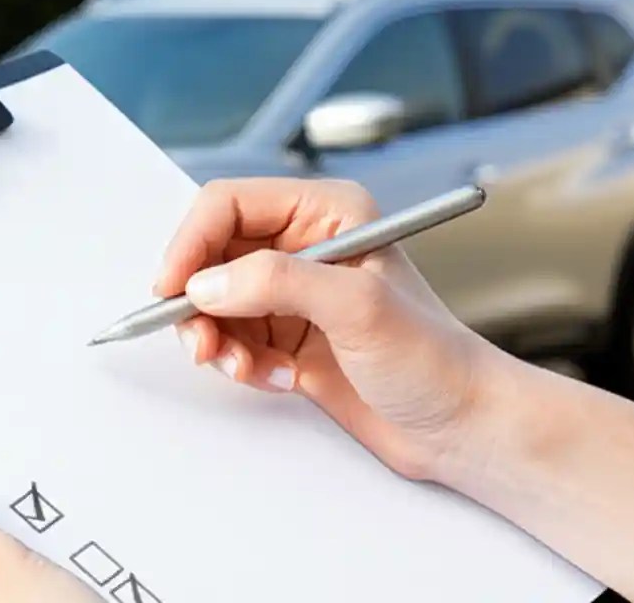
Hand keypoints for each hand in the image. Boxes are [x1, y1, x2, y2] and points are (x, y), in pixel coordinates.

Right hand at [155, 178, 490, 479]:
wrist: (461, 427)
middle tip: (202, 342)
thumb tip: (208, 283)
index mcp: (326, 212)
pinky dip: (241, 365)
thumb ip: (278, 283)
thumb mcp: (357, 308)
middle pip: (212, 256)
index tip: (172, 288)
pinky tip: (279, 379)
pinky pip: (232, 341)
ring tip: (249, 369)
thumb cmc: (435, 358)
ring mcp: (293, 294)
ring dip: (220, 341)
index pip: (229, 205)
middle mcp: (305, 246)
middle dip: (199, 303)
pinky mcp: (287, 336)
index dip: (192, 243)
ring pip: (214, 303)